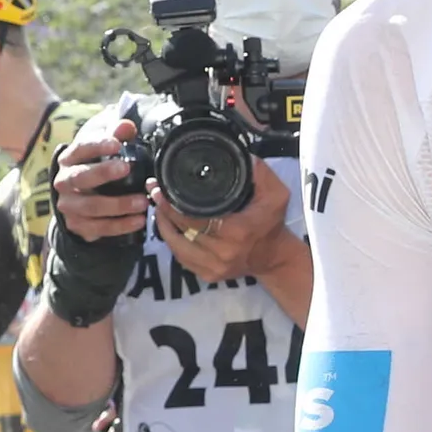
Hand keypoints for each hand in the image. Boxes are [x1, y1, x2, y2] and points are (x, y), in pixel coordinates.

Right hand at [52, 113, 151, 243]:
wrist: (80, 199)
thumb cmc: (96, 166)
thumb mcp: (104, 147)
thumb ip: (116, 134)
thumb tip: (127, 126)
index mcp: (70, 159)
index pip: (80, 149)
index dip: (97, 146)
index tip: (117, 144)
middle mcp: (64, 182)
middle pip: (80, 178)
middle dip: (103, 173)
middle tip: (127, 168)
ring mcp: (69, 206)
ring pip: (90, 207)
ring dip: (118, 205)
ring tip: (142, 202)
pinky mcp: (78, 226)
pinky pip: (99, 228)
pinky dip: (120, 226)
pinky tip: (139, 221)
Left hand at [157, 159, 291, 287]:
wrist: (275, 257)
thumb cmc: (272, 223)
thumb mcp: (275, 193)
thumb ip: (259, 172)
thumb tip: (239, 154)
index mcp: (237, 231)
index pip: (194, 218)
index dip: (173, 205)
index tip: (161, 190)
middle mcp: (223, 252)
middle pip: (182, 232)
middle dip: (165, 212)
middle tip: (155, 195)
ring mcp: (214, 267)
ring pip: (177, 248)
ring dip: (164, 228)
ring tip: (159, 210)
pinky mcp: (209, 276)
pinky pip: (182, 260)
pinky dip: (173, 244)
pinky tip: (170, 229)